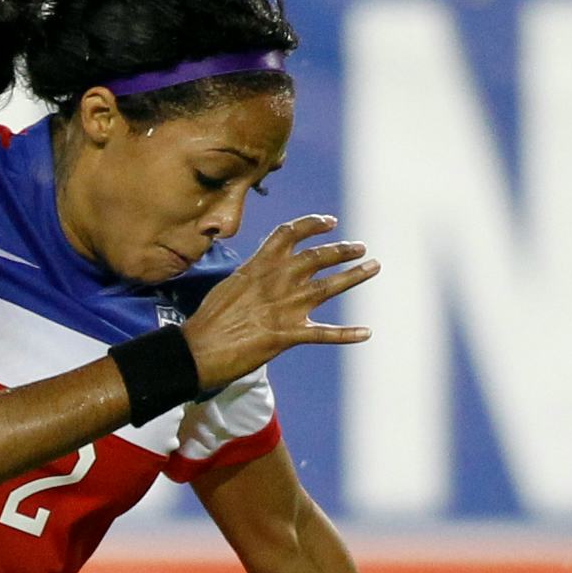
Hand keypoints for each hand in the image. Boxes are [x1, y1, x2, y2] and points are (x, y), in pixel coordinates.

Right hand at [182, 214, 376, 388]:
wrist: (198, 349)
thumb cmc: (209, 321)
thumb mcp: (230, 285)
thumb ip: (253, 276)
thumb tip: (262, 271)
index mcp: (260, 266)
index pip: (290, 233)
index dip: (313, 225)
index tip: (330, 222)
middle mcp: (277, 280)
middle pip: (318, 257)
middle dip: (342, 250)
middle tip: (360, 248)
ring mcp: (285, 307)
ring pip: (329, 286)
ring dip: (354, 276)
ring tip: (373, 267)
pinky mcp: (288, 335)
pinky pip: (325, 334)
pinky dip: (347, 333)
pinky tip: (366, 332)